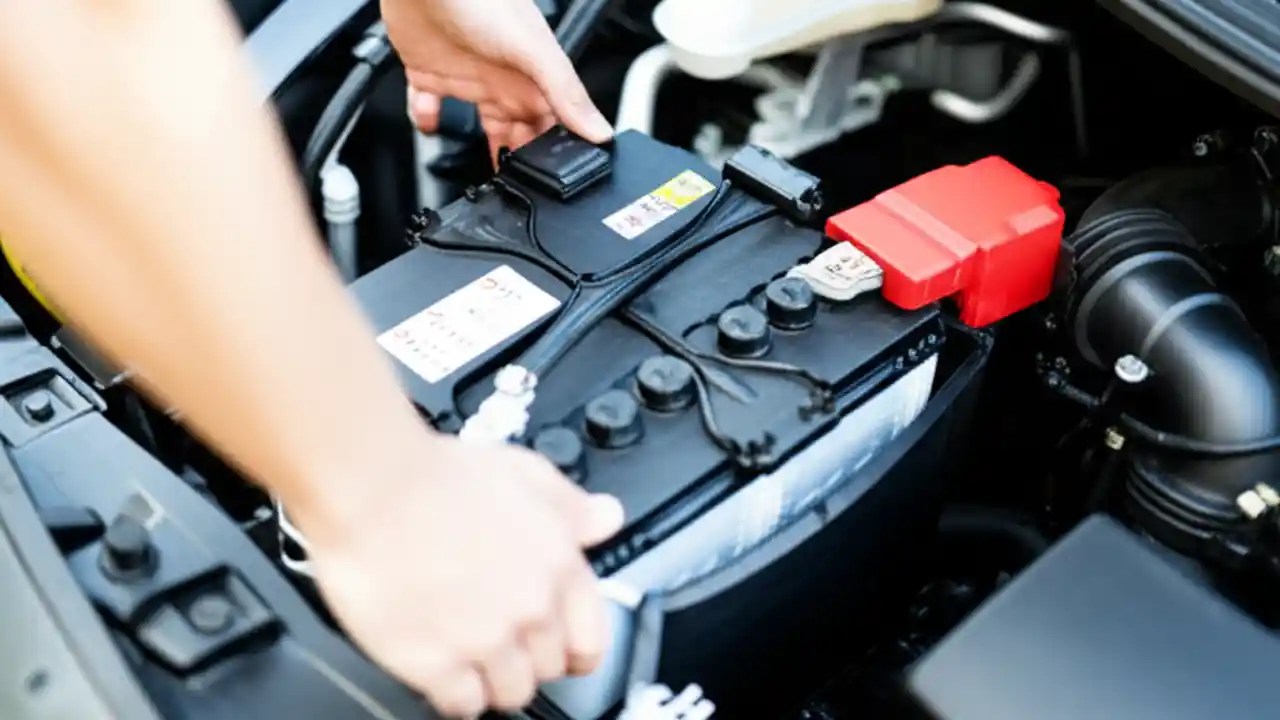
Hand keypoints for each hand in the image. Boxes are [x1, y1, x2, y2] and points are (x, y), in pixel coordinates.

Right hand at [295, 435, 623, 717]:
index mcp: (559, 566)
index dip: (574, 648)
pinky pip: (462, 706)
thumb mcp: (525, 473)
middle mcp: (530, 610)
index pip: (592, 640)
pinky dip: (455, 695)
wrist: (373, 488)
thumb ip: (571, 506)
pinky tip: (443, 671)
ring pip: (510, 695)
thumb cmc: (438, 476)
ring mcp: (485, 642)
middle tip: (502, 640)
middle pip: (548, 669)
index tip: (559, 647)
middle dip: (528, 659)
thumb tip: (605, 519)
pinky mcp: (436, 665)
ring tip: (471, 656)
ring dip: (494, 681)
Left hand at [382, 0, 612, 160]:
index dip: (553, 154)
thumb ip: (566, 93)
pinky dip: (427, 121)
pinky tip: (430, 127)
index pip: (552, 126)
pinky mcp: (431, 72)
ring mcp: (469, 77)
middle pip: (518, 132)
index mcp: (534, 79)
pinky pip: (429, 106)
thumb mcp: (534, 51)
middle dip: (519, 159)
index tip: (553, 183)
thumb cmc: (483, 0)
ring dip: (481, 148)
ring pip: (481, 125)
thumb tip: (600, 132)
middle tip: (518, 188)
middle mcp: (505, 80)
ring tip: (483, 176)